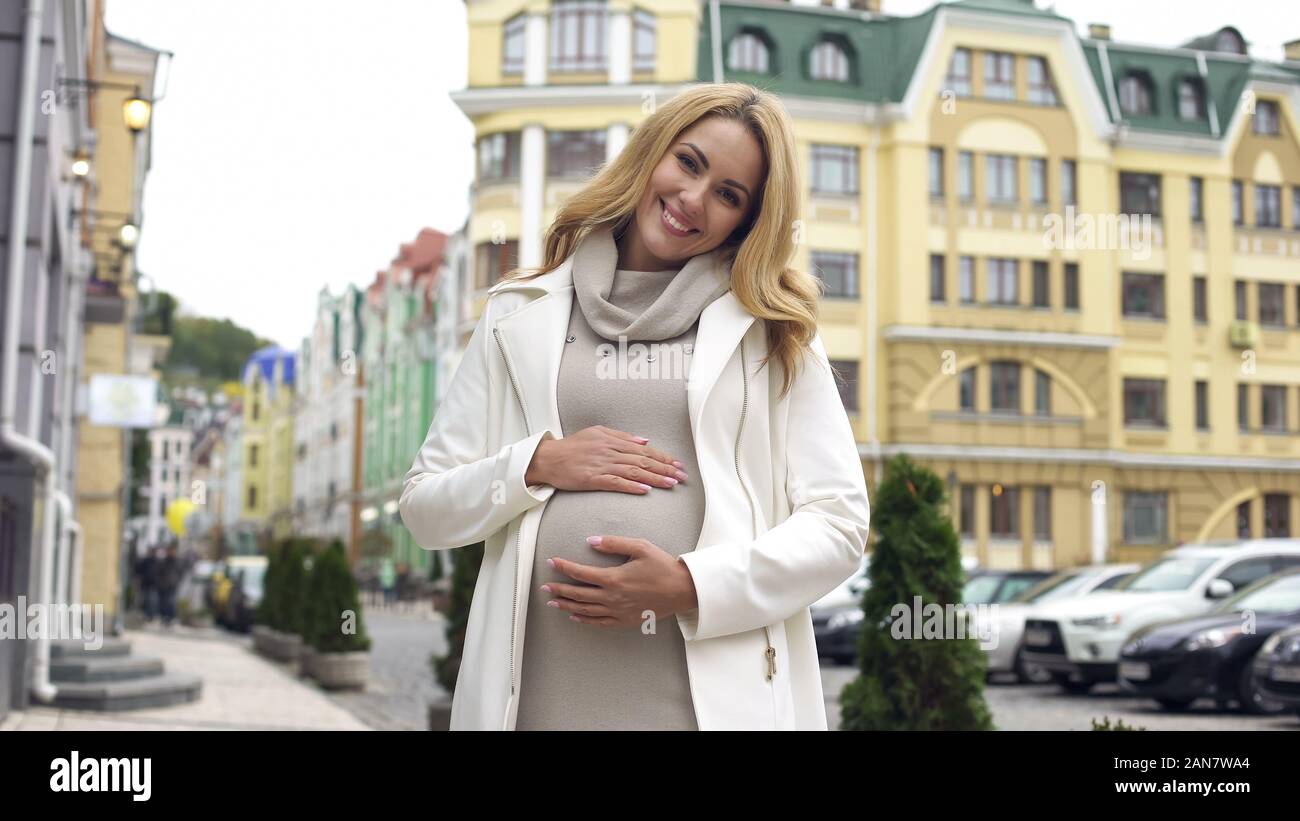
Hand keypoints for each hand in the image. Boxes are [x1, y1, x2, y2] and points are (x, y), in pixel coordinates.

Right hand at [524, 425, 686, 493]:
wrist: (549, 458)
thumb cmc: (573, 446)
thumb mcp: (597, 432)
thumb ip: (621, 436)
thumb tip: (644, 442)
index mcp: (612, 440)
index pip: (644, 450)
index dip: (663, 457)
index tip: (678, 464)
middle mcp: (609, 451)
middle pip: (643, 460)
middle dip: (665, 468)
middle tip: (682, 476)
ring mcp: (601, 465)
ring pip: (633, 471)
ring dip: (654, 478)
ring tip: (671, 484)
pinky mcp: (592, 478)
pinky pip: (615, 482)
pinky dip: (631, 485)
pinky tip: (645, 490)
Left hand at [539, 535, 698, 628]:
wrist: (681, 590)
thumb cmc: (662, 566)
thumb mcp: (640, 547)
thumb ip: (613, 543)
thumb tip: (590, 541)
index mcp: (614, 578)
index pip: (581, 573)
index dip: (564, 567)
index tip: (551, 562)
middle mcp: (612, 597)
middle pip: (579, 594)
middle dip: (560, 589)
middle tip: (544, 586)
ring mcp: (618, 611)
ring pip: (586, 610)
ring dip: (567, 605)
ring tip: (553, 601)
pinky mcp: (625, 620)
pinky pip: (600, 622)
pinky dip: (585, 620)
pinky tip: (575, 617)